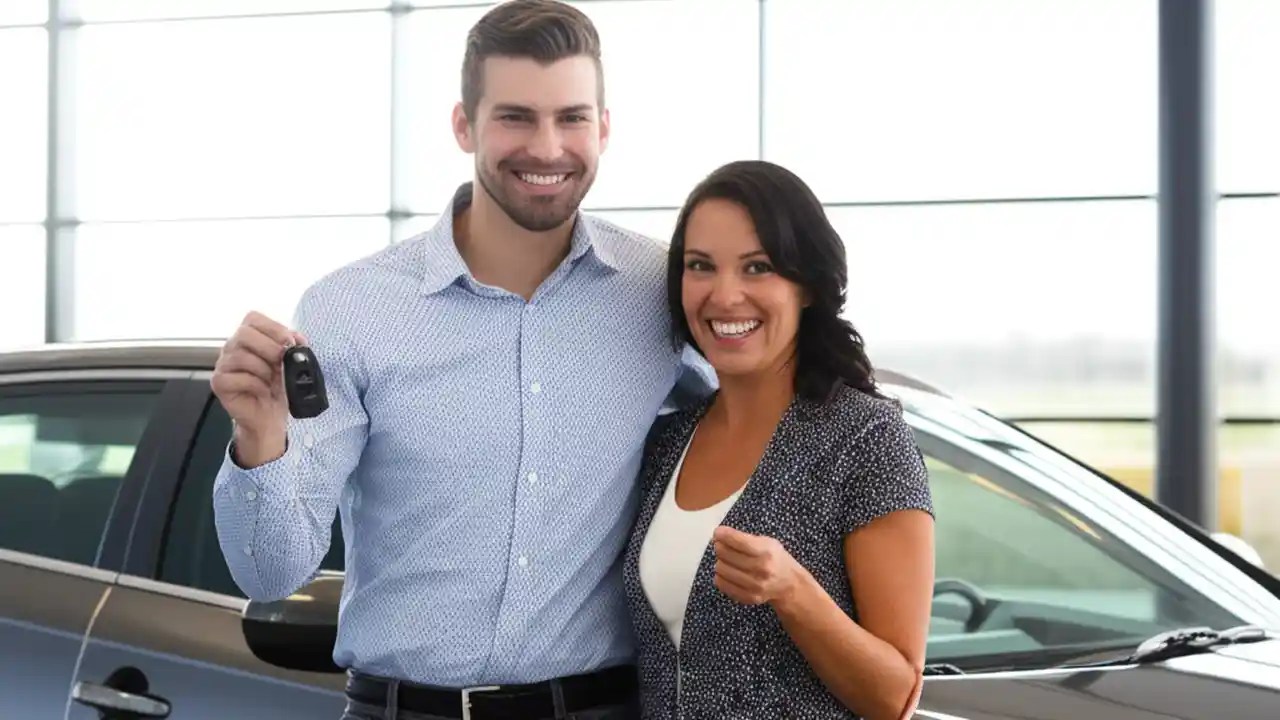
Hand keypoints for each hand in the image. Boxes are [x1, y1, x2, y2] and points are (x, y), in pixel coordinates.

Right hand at [211, 311, 306, 465]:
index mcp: (248, 337)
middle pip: (244, 333)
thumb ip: (294, 345)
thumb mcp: (291, 362)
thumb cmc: (278, 387)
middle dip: (269, 347)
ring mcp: (223, 365)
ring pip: (241, 356)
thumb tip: (297, 338)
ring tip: (271, 380)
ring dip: (264, 369)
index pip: (253, 318)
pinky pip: (236, 378)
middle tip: (282, 362)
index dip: (274, 328)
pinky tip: (262, 390)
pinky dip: (255, 384)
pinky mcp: (219, 383)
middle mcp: (232, 347)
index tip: (289, 342)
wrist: (270, 416)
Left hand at [711, 525, 804, 607]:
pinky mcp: (748, 597)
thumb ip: (745, 538)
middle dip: (720, 547)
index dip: (723, 534)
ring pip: (721, 569)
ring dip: (720, 562)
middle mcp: (761, 569)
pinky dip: (721, 576)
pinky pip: (721, 584)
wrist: (789, 584)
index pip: (737, 541)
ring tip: (727, 560)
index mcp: (766, 552)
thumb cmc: (775, 559)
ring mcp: (754, 586)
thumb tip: (720, 535)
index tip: (718, 532)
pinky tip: (728, 572)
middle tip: (722, 545)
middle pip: (725, 554)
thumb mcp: (767, 542)